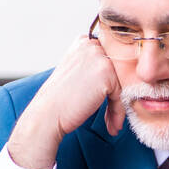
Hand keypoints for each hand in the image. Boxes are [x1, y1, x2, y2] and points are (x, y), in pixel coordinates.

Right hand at [6, 35, 125, 168]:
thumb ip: (94, 66)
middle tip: (113, 115)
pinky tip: (112, 126)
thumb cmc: (60, 99)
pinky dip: (117, 112)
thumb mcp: (76, 71)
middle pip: (118, 72)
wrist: (47, 114)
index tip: (111, 100)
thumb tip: (118, 74)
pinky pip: (121, 95)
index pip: (111, 60)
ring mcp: (100, 58)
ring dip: (118, 107)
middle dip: (116, 95)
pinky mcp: (107, 74)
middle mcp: (92, 46)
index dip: (112, 82)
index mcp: (84, 42)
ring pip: (121, 85)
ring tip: (112, 123)